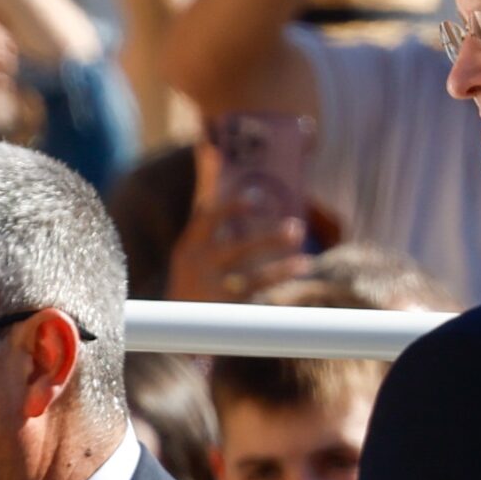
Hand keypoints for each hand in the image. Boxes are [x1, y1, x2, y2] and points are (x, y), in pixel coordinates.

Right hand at [165, 141, 309, 303]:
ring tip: (304, 257)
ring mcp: (211, 292)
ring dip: (280, 267)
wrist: (176, 326)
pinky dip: (280, 283)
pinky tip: (299, 268)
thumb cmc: (193, 277)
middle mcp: (198, 268)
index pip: (207, 219)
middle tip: (295, 228)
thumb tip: (213, 154)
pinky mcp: (225, 313)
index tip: (257, 197)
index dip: (231, 206)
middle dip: (266, 239)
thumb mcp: (193, 247)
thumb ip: (207, 210)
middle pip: (235, 250)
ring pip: (251, 277)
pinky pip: (258, 297)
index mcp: (189, 247)